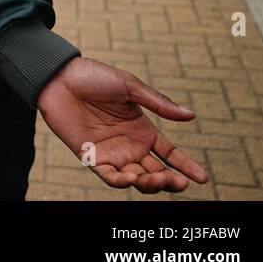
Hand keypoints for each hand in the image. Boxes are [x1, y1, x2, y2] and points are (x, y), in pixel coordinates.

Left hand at [37, 57, 207, 192]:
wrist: (59, 77)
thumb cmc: (93, 77)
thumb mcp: (129, 86)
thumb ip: (158, 103)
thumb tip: (191, 115)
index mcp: (142, 129)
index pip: (170, 154)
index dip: (186, 166)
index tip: (203, 178)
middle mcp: (130, 145)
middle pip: (156, 172)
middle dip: (170, 181)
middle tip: (181, 182)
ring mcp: (111, 153)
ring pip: (137, 179)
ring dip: (150, 184)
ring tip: (159, 179)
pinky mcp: (91, 157)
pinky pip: (110, 177)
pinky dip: (122, 182)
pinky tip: (133, 178)